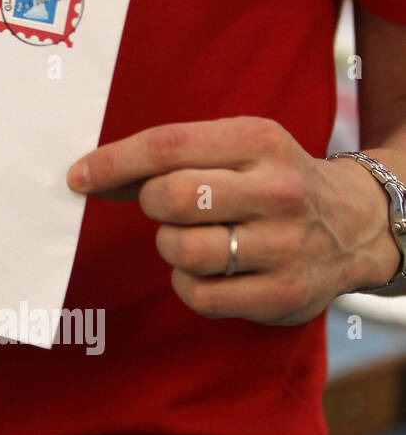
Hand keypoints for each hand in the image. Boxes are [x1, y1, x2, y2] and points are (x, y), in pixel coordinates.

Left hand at [67, 117, 400, 324]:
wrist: (357, 224)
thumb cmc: (268, 180)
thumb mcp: (234, 147)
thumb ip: (166, 158)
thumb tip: (87, 176)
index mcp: (258, 140)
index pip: (167, 146)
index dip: (112, 163)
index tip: (77, 177)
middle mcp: (278, 190)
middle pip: (171, 197)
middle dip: (151, 204)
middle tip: (166, 207)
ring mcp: (285, 245)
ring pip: (182, 249)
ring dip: (170, 246)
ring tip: (196, 238)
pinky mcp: (284, 294)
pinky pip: (199, 295)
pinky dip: (188, 284)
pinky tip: (210, 270)